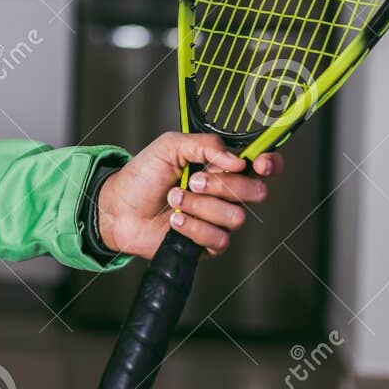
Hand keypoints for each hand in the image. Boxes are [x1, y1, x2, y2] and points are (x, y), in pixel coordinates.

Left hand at [96, 132, 282, 258]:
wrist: (119, 208)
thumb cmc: (143, 175)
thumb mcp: (169, 146)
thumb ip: (204, 144)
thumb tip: (237, 159)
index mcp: (222, 166)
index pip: (263, 165)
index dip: (269, 164)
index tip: (258, 163)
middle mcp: (227, 194)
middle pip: (255, 191)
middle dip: (222, 185)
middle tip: (192, 180)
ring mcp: (219, 220)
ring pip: (235, 217)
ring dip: (198, 206)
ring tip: (174, 198)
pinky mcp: (209, 244)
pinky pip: (218, 238)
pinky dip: (191, 227)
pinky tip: (174, 221)